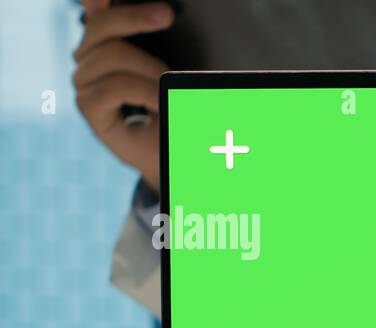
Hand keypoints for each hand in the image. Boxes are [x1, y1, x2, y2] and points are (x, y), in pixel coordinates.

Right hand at [74, 0, 172, 193]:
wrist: (174, 153)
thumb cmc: (176, 109)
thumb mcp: (177, 74)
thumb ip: (166, 46)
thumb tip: (166, 15)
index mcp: (108, 43)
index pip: (98, 12)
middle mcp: (90, 58)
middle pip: (102, 25)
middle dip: (135, 16)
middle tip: (167, 15)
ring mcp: (85, 81)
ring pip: (113, 54)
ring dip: (152, 69)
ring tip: (173, 87)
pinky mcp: (88, 105)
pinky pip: (115, 85)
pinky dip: (145, 91)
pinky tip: (160, 102)